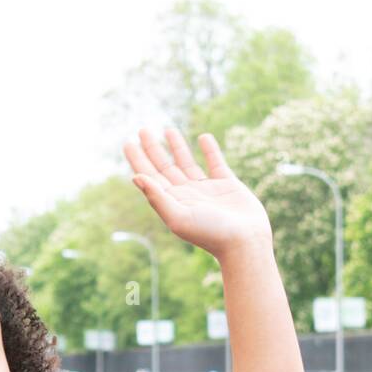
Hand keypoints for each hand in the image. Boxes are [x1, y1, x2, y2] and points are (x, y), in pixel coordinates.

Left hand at [124, 127, 271, 261]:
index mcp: (172, 202)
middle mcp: (186, 195)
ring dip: (177, 146)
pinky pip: (215, 163)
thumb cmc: (210, 234)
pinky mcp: (227, 185)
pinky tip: (203, 138)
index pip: (150, 177)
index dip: (139, 160)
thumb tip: (135, 177)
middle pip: (165, 167)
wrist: (244, 241)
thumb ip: (157, 197)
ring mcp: (206, 189)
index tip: (128, 142)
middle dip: (153, 149)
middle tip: (143, 130)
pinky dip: (209, 150)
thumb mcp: (178, 217)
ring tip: (168, 130)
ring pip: (187, 162)